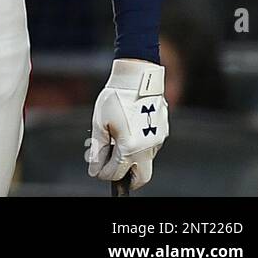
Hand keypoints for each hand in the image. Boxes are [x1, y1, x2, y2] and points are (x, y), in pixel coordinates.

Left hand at [88, 58, 168, 190]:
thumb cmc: (115, 98)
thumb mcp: (100, 123)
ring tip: (114, 146)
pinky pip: (151, 148)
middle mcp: (147, 149)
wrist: (138, 77)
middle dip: (126, 180)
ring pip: (146, 161)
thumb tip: (94, 170)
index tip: (95, 170)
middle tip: (113, 173)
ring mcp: (158, 141)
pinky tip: (126, 133)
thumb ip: (98, 149)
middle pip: (140, 178)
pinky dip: (139, 148)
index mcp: (130, 148)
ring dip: (132, 161)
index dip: (103, 174)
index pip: (116, 173)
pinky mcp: (162, 132)